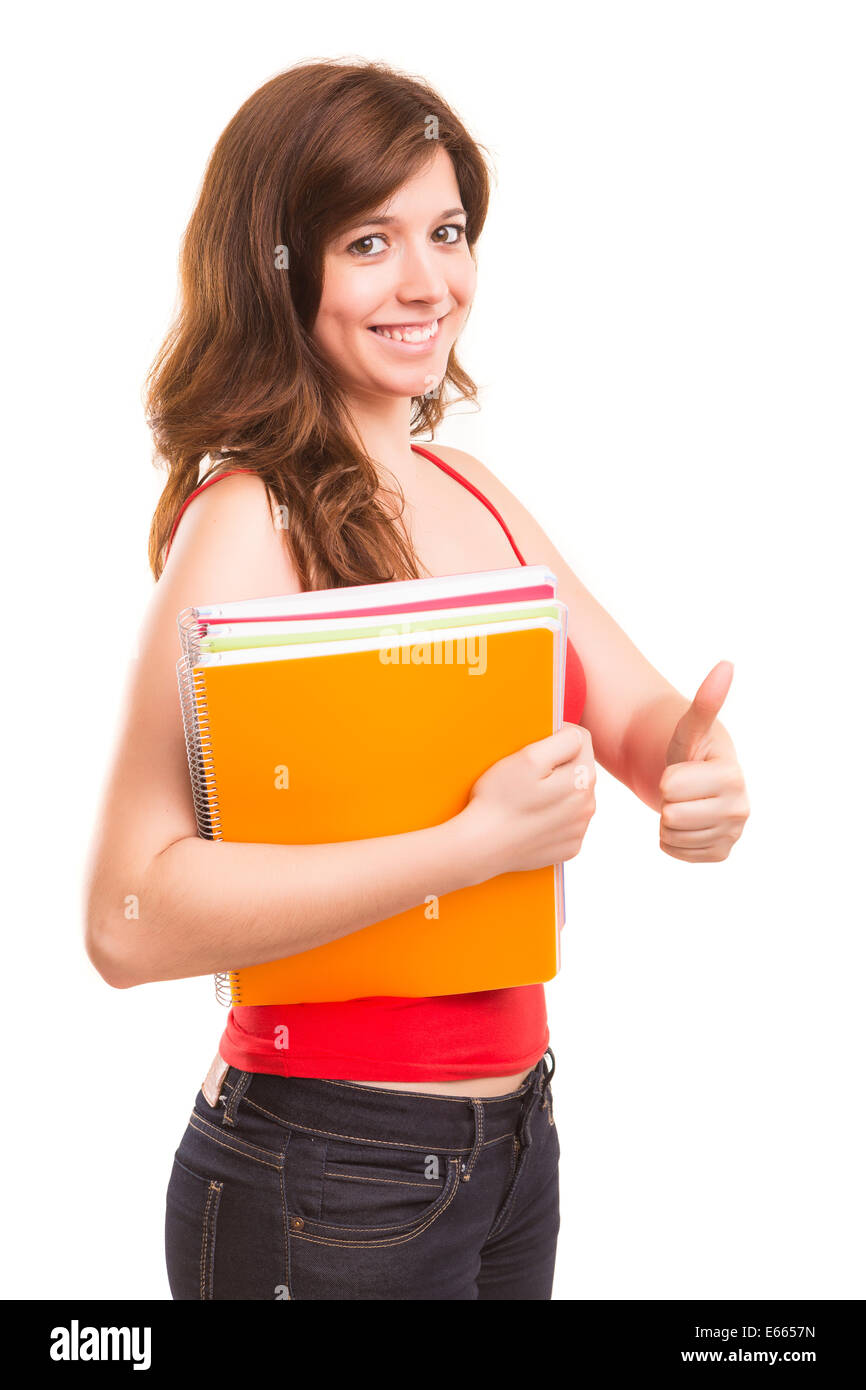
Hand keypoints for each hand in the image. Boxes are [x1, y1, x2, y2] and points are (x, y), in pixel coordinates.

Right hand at [463, 722, 595, 875]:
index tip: (533, 748)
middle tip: (525, 776)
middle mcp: (588, 806)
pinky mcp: (569, 848)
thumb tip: (578, 737)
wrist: (481, 847)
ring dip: (556, 792)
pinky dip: (552, 817)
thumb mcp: (529, 757)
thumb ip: (563, 741)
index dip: (555, 736)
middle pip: (578, 769)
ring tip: (526, 798)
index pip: (580, 740)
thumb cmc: (499, 799)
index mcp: (582, 779)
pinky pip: (565, 822)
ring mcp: (578, 830)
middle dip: (557, 766)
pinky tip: (530, 819)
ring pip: (572, 796)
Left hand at [659, 661, 749, 862]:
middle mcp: (740, 809)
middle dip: (666, 800)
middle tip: (680, 788)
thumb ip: (706, 702)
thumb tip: (726, 665)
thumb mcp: (690, 727)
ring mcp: (732, 834)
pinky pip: (676, 853)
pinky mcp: (721, 853)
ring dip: (667, 820)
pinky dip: (672, 840)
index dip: (666, 777)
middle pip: (671, 815)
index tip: (681, 769)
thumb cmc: (687, 750)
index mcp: (732, 777)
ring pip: (672, 836)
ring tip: (682, 802)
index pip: (670, 787)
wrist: (692, 778)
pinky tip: (684, 821)